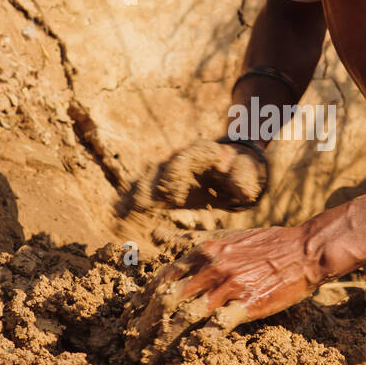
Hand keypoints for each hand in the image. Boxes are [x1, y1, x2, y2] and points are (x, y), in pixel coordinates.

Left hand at [125, 223, 321, 364]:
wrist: (305, 249)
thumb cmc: (269, 245)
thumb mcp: (228, 238)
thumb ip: (200, 246)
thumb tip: (165, 239)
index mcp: (203, 251)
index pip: (161, 278)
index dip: (140, 302)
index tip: (127, 320)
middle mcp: (210, 267)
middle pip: (165, 299)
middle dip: (143, 326)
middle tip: (131, 347)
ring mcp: (228, 286)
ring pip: (183, 316)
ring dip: (161, 340)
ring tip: (148, 358)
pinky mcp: (247, 304)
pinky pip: (216, 326)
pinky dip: (198, 342)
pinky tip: (186, 356)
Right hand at [127, 138, 266, 212]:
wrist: (231, 164)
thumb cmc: (240, 168)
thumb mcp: (248, 171)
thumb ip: (244, 178)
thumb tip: (246, 193)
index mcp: (203, 152)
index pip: (187, 158)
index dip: (177, 174)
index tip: (172, 196)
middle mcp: (181, 158)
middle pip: (162, 169)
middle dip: (151, 186)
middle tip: (141, 204)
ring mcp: (169, 170)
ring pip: (149, 178)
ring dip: (135, 194)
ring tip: (121, 210)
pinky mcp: (163, 185)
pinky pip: (143, 189)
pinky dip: (131, 199)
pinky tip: (118, 212)